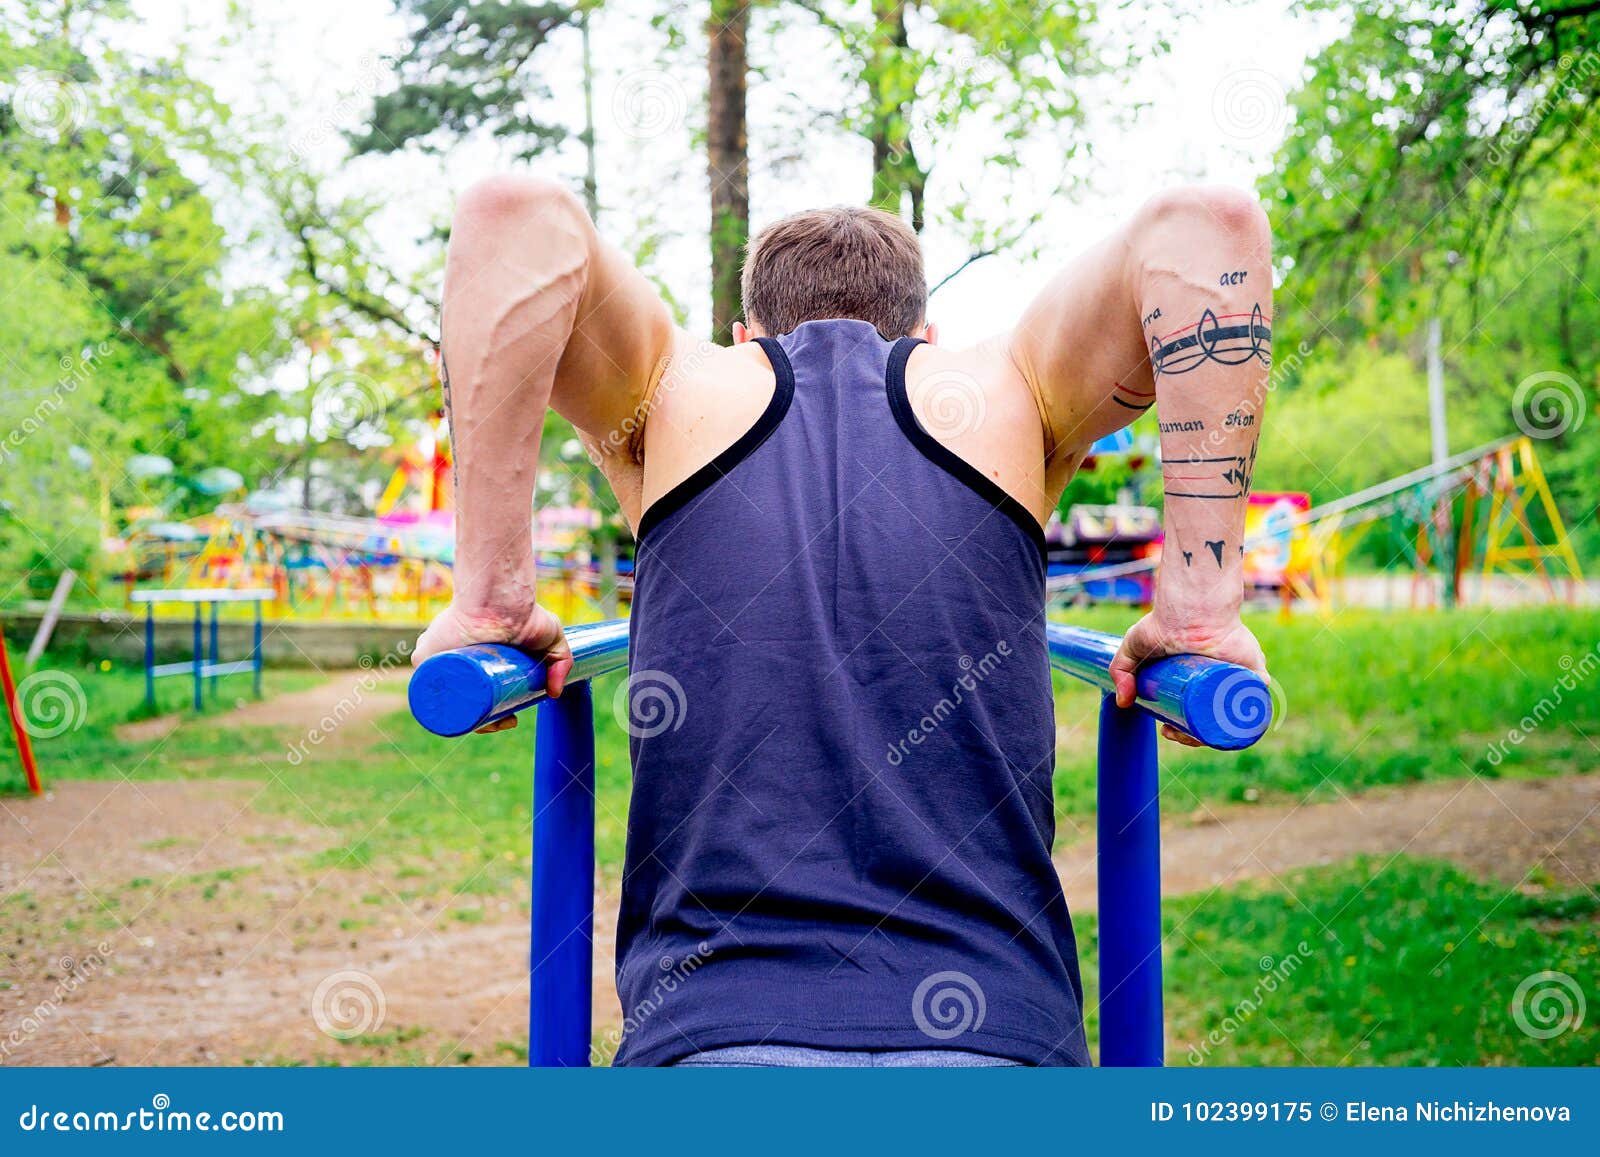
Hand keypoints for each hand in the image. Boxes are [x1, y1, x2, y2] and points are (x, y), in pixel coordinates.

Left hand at [412, 601, 573, 732]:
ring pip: (447, 702)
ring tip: (489, 725)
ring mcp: (439, 660)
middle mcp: (457, 663)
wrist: (502, 600)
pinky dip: (434, 709)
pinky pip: (423, 689)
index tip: (512, 720)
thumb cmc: (524, 613)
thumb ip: (561, 662)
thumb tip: (555, 693)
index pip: (482, 698)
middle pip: (467, 704)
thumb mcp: (549, 639)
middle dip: (486, 723)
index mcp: (479, 662)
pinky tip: (456, 721)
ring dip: (465, 720)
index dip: (497, 716)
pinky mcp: (426, 656)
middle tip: (505, 723)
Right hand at [1108, 614, 1267, 746]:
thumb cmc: (1164, 622)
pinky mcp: (1254, 672)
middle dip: (1192, 737)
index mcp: (1197, 680)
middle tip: (1174, 734)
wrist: (1189, 608)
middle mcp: (1219, 682)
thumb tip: (1123, 702)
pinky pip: (1257, 702)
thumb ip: (1121, 671)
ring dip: (1215, 736)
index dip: (1180, 730)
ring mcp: (1237, 678)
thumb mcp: (1135, 647)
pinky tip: (1226, 733)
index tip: (1164, 730)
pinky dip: (1249, 721)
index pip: (1193, 714)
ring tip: (1192, 738)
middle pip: (1210, 721)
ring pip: (1231, 718)